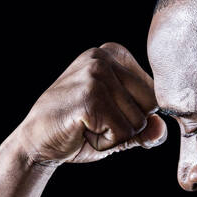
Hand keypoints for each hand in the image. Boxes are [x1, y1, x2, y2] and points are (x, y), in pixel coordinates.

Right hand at [12, 42, 166, 166]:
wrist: (36, 140)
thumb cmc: (79, 129)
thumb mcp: (120, 126)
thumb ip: (146, 127)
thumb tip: (161, 129)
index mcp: (114, 53)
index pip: (155, 94)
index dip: (134, 116)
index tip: (103, 112)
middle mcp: (104, 57)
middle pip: (150, 107)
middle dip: (127, 126)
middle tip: (94, 121)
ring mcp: (96, 75)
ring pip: (138, 123)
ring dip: (115, 136)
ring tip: (87, 125)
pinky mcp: (90, 97)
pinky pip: (122, 134)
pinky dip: (104, 143)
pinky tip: (82, 131)